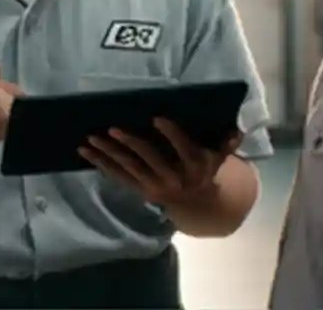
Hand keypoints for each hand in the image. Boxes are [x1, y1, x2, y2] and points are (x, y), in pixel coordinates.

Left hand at [79, 118, 241, 207]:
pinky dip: (100, 164)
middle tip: (112, 128)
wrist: (199, 203)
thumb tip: (237, 129)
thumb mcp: (219, 158)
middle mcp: (174, 178)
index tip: (157, 117)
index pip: (183, 148)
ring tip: (91, 138)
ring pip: (129, 167)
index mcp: (195, 166)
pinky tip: (85, 152)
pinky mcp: (140, 190)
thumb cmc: (207, 168)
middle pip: (149, 158)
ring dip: (108, 153)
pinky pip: (118, 176)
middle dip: (130, 143)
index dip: (171, 134)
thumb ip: (227, 143)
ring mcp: (154, 186)